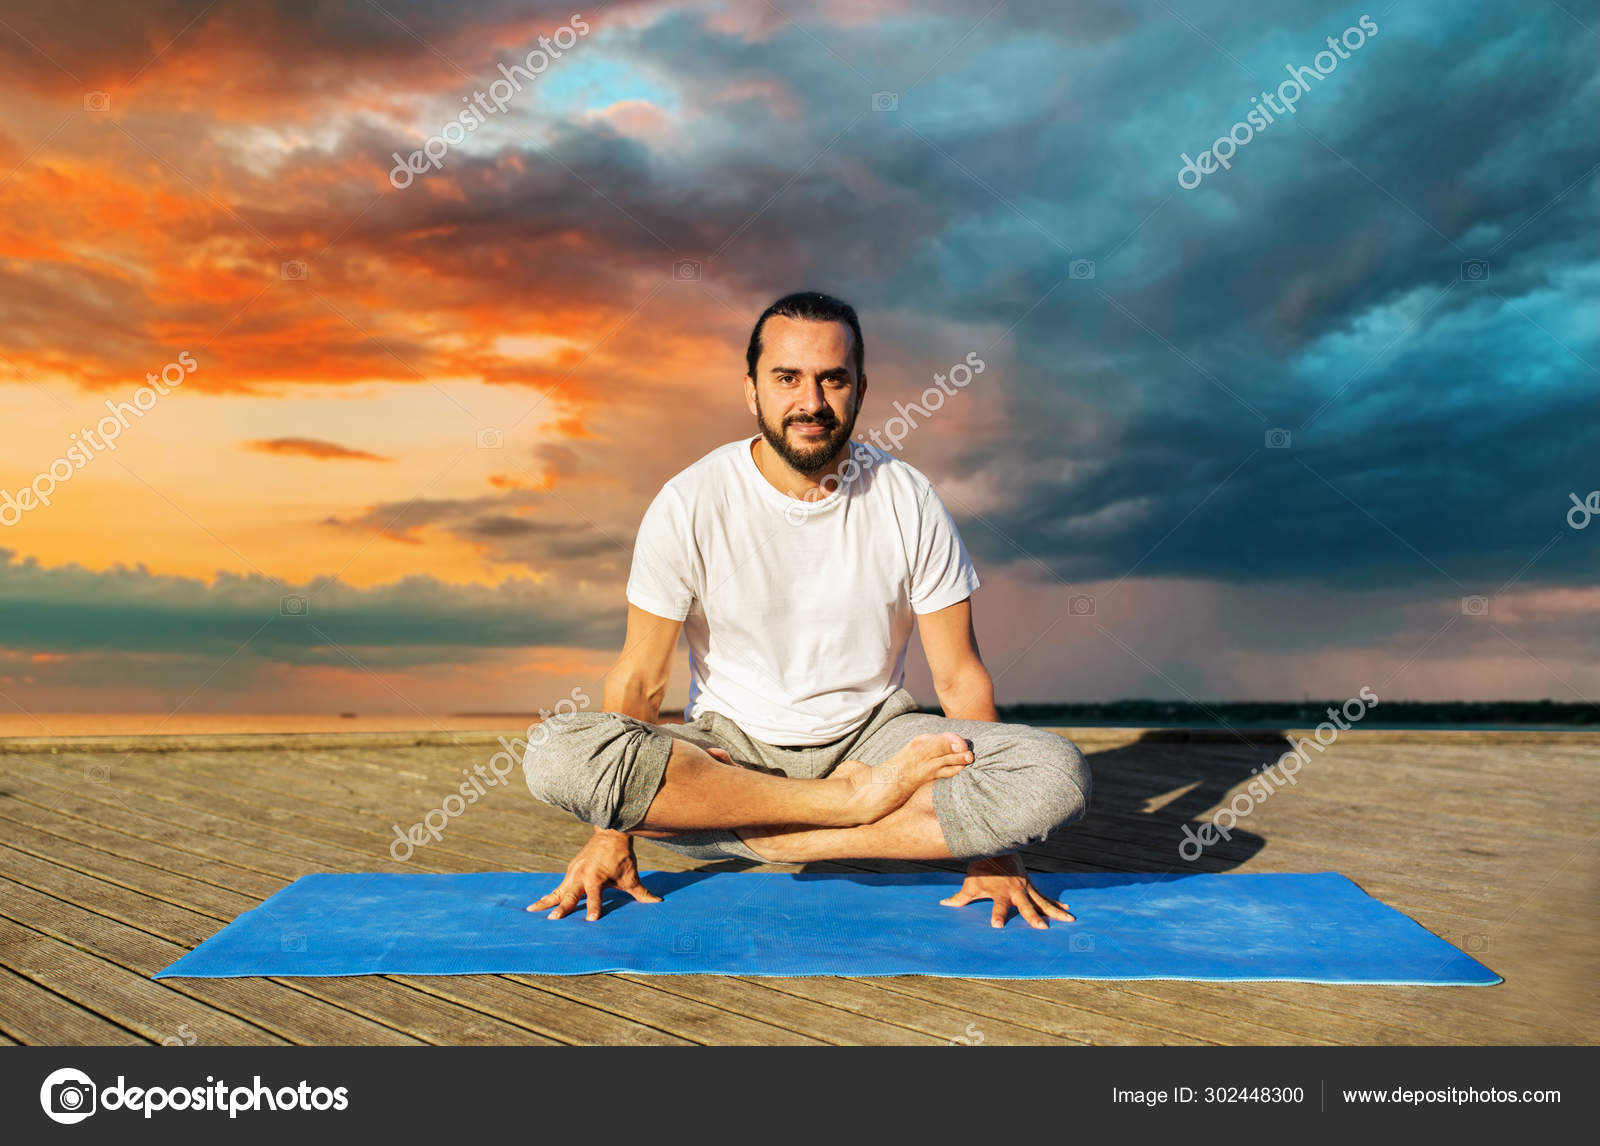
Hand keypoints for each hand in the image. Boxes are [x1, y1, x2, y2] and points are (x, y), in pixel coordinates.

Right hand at [527, 829, 661, 920]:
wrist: (610, 833)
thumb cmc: (621, 857)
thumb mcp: (631, 875)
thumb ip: (641, 892)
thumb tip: (657, 902)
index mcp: (596, 877)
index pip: (595, 896)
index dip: (593, 908)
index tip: (590, 920)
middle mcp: (581, 874)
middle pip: (569, 894)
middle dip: (561, 907)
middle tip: (552, 919)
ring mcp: (573, 872)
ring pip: (558, 890)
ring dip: (545, 901)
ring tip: (531, 911)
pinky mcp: (570, 871)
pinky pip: (558, 886)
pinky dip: (549, 895)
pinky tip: (538, 905)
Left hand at [940, 853, 1073, 928]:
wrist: (995, 847)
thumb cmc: (980, 868)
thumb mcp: (970, 882)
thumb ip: (959, 897)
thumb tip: (943, 904)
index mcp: (999, 891)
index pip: (998, 906)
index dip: (997, 915)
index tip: (997, 926)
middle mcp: (1015, 890)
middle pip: (1025, 905)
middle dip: (1033, 916)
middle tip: (1041, 928)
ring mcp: (1025, 887)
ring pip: (1041, 901)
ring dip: (1054, 911)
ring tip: (1069, 920)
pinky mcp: (1031, 885)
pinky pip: (1045, 896)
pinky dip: (1055, 903)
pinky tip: (1067, 910)